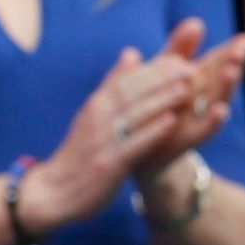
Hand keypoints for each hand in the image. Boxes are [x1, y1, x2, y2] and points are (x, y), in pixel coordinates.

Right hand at [22, 45, 192, 234]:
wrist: (54, 191)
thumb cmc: (80, 153)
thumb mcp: (93, 114)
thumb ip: (113, 85)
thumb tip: (132, 53)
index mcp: (96, 105)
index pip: (126, 81)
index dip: (153, 70)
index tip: (179, 58)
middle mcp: (97, 119)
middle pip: (131, 93)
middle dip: (161, 80)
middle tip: (190, 67)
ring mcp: (101, 141)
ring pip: (134, 115)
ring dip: (161, 100)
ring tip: (187, 89)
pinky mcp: (107, 164)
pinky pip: (132, 144)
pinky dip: (151, 131)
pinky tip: (171, 123)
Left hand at [133, 18, 244, 182]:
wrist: (142, 158)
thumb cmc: (157, 112)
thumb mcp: (164, 78)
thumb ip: (179, 51)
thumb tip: (196, 21)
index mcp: (193, 85)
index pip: (214, 65)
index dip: (229, 52)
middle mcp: (198, 103)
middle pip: (217, 81)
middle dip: (231, 64)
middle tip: (244, 48)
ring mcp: (192, 122)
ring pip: (213, 103)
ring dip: (223, 88)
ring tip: (233, 71)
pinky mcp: (182, 142)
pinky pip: (200, 132)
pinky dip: (211, 122)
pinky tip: (221, 110)